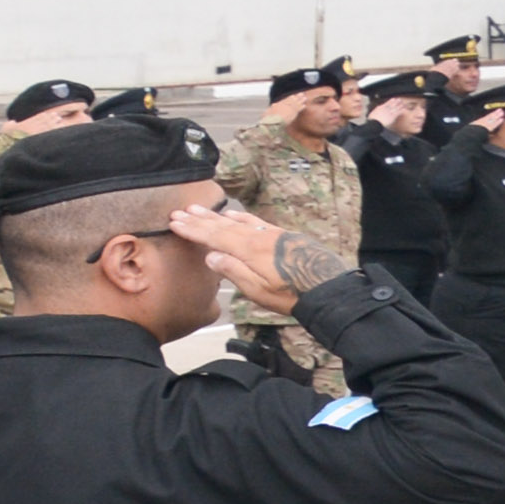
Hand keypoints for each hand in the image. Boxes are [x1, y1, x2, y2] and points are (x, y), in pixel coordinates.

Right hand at [167, 200, 328, 316]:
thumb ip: (233, 271)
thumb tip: (210, 256)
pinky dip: (241, 217)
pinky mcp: (285, 236)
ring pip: (239, 221)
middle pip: (224, 225)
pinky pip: (257, 221)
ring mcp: (273, 234)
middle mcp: (260, 236)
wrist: (330, 289)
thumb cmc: (292, 294)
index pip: (214, 236)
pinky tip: (233, 214)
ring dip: (217, 215)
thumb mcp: (258, 290)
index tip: (174, 222)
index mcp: (250, 249)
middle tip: (179, 211)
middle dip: (200, 219)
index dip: (193, 229)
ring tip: (199, 209)